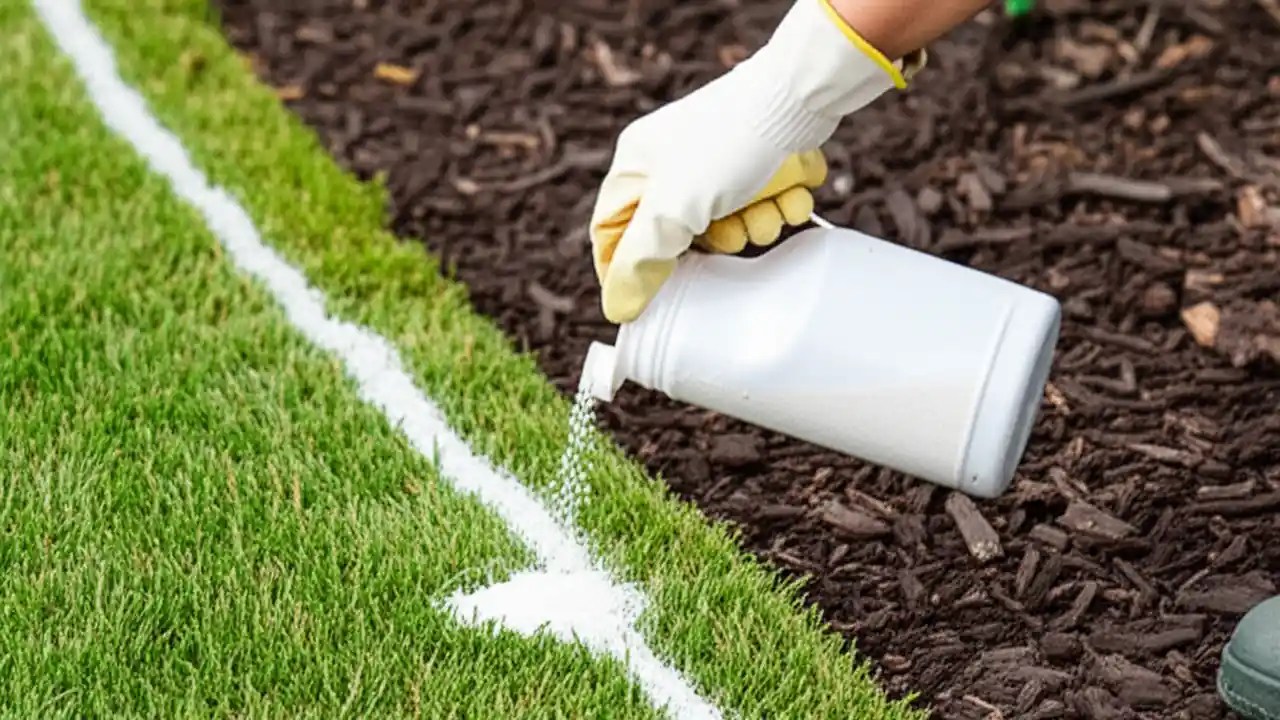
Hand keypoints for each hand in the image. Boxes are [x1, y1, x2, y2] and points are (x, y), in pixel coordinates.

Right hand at [589, 0, 924, 323]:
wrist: (798, 97)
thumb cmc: (727, 142)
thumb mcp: (672, 208)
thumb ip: (641, 261)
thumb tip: (618, 308)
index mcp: (637, 167)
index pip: (612, 233)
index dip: (628, 268)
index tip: (650, 299)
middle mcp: (673, 165)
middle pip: (678, 238)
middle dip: (714, 243)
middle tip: (730, 235)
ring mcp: (718, 167)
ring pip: (728, 228)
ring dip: (753, 227)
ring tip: (765, 208)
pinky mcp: (759, 168)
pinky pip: (763, 209)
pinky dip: (780, 207)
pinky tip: (789, 193)